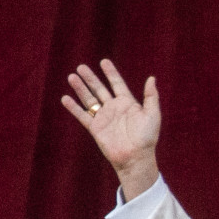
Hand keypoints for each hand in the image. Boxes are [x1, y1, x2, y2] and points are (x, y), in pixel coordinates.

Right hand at [62, 59, 160, 198]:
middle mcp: (114, 108)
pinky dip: (73, 107)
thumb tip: (152, 78)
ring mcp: (104, 118)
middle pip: (100, 89)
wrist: (136, 158)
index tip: (104, 61)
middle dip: (90, 78)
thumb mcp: (152, 114)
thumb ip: (151, 96)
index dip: (110, 73)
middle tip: (81, 67)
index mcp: (128, 103)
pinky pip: (82, 115)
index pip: (117, 84)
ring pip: (89, 99)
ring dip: (80, 88)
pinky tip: (65, 98)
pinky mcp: (95, 128)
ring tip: (72, 77)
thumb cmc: (147, 137)